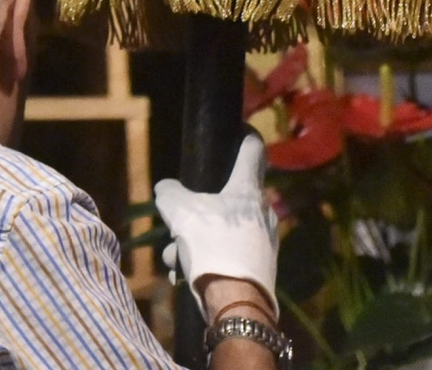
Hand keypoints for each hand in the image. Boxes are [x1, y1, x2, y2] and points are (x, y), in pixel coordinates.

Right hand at [154, 135, 277, 300]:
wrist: (237, 303)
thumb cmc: (212, 247)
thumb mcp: (179, 212)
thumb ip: (170, 193)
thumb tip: (166, 188)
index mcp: (247, 189)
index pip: (253, 149)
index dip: (245, 134)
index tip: (238, 129)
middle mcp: (262, 210)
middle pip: (228, 197)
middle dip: (198, 210)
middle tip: (178, 225)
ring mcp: (265, 240)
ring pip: (223, 231)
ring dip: (196, 242)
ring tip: (176, 260)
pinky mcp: (262, 267)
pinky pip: (228, 254)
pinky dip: (207, 261)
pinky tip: (186, 276)